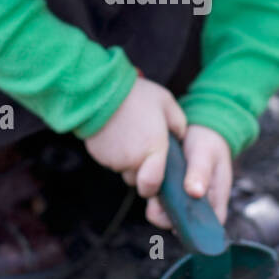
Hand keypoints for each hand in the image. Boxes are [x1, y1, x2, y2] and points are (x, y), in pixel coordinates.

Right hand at [84, 76, 186, 200]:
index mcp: (153, 150)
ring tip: (128, 134)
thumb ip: (178, 123)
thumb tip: (180, 136)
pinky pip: (109, 160)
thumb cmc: (137, 95)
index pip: (153, 185)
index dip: (153, 188)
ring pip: (122, 169)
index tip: (154, 182)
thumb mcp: (166, 102)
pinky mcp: (98, 155)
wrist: (101, 90)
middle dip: (140, 169)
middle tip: (141, 146)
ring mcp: (113, 159)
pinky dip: (113, 153)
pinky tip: (116, 133)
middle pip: (137, 178)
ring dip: (126, 160)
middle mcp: (133, 160)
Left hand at [145, 124, 232, 233]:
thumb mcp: (206, 155)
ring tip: (153, 192)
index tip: (176, 221)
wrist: (198, 130)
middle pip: (184, 224)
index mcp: (216, 201)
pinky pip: (160, 202)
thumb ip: (201, 173)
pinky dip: (154, 196)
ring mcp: (184, 200)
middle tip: (157, 202)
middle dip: (168, 217)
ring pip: (169, 214)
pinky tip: (150, 185)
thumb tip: (195, 193)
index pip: (208, 228)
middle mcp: (200, 205)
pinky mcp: (171, 192)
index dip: (193, 230)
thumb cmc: (208, 144)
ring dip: (158, 206)